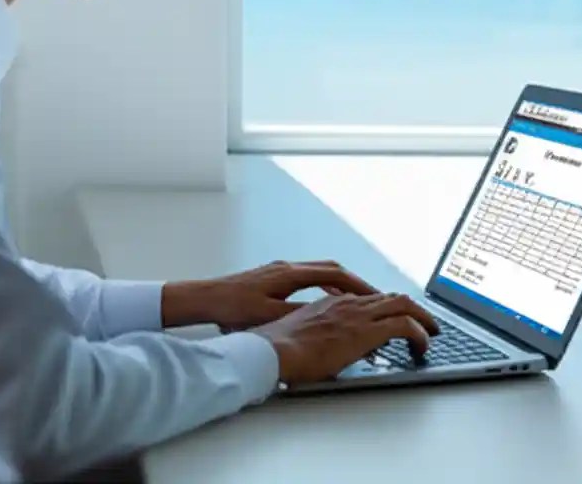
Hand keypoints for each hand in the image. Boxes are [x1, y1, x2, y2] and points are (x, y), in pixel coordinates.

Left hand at [161, 259, 383, 330]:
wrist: (203, 297)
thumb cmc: (231, 308)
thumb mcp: (268, 315)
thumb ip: (298, 313)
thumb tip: (327, 313)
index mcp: (290, 274)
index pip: (335, 274)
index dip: (359, 286)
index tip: (377, 297)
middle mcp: (288, 267)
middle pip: (332, 269)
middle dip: (356, 282)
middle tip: (376, 297)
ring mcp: (280, 270)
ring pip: (320, 272)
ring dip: (341, 283)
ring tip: (358, 300)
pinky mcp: (272, 278)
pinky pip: (308, 277)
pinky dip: (324, 286)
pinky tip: (326, 300)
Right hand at [250, 292, 440, 383]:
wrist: (271, 351)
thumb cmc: (278, 349)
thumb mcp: (303, 334)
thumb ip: (322, 334)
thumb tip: (334, 347)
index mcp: (332, 303)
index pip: (370, 298)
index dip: (389, 306)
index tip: (398, 316)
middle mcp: (349, 303)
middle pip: (393, 297)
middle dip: (414, 308)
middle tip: (425, 322)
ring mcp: (358, 315)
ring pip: (404, 305)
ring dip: (422, 318)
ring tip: (431, 333)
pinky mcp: (366, 332)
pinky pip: (405, 326)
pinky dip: (419, 333)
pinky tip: (422, 346)